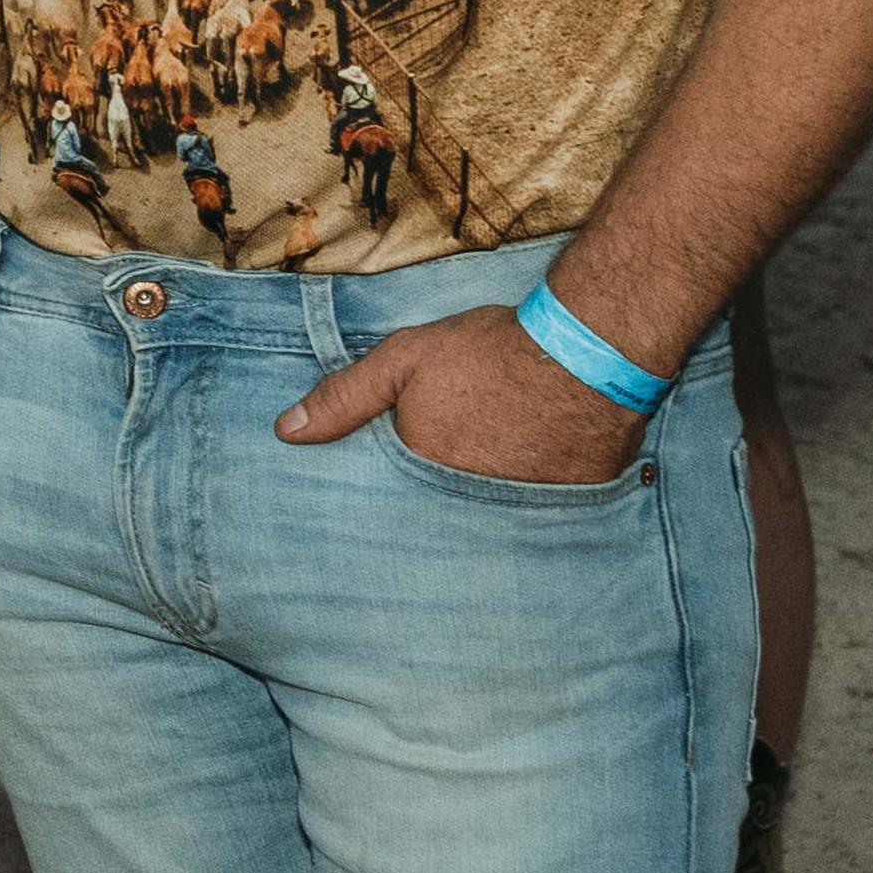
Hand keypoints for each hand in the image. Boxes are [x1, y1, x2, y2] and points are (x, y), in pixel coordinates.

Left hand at [276, 301, 648, 483]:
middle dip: (430, 507)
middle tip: (438, 486)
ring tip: (482, 477)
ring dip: (477, 506)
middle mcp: (467, 505)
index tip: (387, 487)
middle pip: (437, 515)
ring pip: (483, 518)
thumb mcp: (403, 361)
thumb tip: (285, 432)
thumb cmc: (489, 353)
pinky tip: (525, 478)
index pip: (390, 501)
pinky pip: (531, 517)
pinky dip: (523, 503)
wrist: (587, 354)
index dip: (387, 492)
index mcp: (422, 473)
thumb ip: (344, 397)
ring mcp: (517, 513)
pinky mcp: (564, 512)